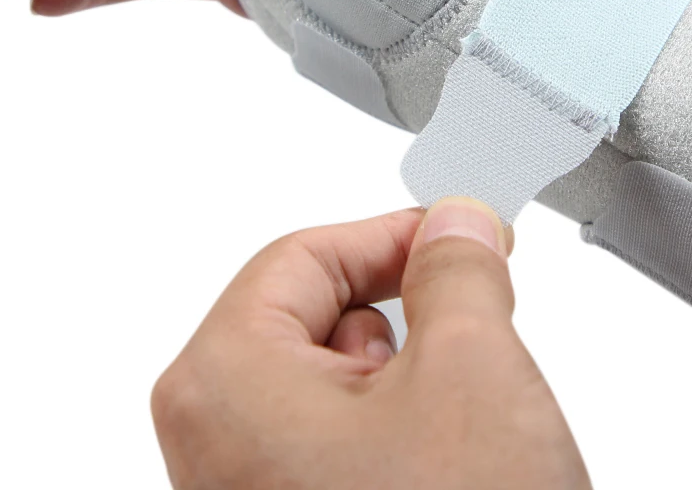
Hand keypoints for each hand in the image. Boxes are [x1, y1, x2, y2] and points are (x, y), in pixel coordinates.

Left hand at [151, 199, 589, 488]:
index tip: (459, 235)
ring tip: (463, 425)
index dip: (393, 233)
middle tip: (472, 319)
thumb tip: (455, 226)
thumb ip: (458, 269)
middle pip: (317, 314)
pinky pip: (345, 439)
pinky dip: (404, 426)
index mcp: (226, 383)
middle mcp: (218, 444)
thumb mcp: (473, 368)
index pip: (304, 253)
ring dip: (413, 375)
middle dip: (405, 309)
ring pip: (339, 378)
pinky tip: (448, 466)